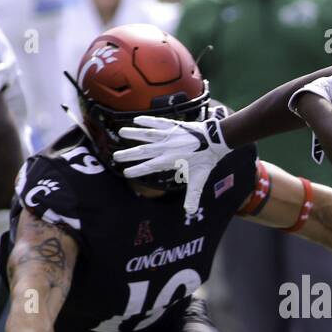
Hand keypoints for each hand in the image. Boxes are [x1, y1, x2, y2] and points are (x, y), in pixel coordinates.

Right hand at [114, 114, 229, 213]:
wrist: (216, 140)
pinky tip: (136, 119)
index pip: (150, 167)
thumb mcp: (199, 179)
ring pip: (148, 134)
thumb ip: (193, 196)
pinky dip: (147, 120)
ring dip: (134, 133)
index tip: (126, 172)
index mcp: (170, 161)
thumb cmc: (206, 160)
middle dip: (129, 154)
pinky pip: (158, 122)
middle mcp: (167, 148)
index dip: (138, 169)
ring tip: (121, 132)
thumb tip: (190, 213)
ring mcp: (169, 135)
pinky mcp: (174, 125)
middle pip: (144, 151)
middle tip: (115, 156)